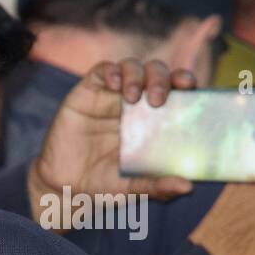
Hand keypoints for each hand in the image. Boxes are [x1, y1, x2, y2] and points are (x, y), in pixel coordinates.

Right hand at [26, 59, 196, 227]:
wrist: (64, 188)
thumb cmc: (102, 186)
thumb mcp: (132, 188)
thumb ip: (158, 187)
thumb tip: (188, 187)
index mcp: (153, 120)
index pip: (176, 91)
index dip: (186, 83)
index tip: (191, 88)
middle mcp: (134, 104)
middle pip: (156, 73)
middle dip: (163, 78)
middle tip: (158, 100)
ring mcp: (110, 97)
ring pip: (132, 67)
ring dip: (137, 75)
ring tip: (132, 97)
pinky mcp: (86, 93)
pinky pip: (102, 70)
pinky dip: (111, 71)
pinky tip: (114, 84)